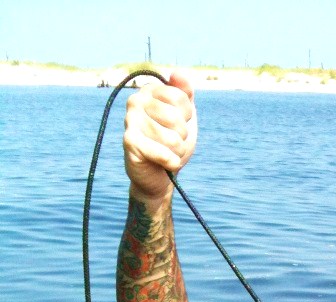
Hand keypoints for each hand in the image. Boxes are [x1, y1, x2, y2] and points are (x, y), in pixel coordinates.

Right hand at [123, 72, 197, 202]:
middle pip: (176, 118)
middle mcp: (136, 101)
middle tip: (173, 142)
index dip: (187, 116)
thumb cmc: (171, 143)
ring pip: (173, 139)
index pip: (181, 98)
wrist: (159, 175)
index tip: (178, 123)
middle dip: (182, 136)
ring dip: (177, 151)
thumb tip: (178, 73)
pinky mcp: (130, 142)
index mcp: (150, 90)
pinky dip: (173, 163)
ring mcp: (130, 121)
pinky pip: (164, 154)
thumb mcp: (184, 117)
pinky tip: (167, 164)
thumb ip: (185, 94)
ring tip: (168, 152)